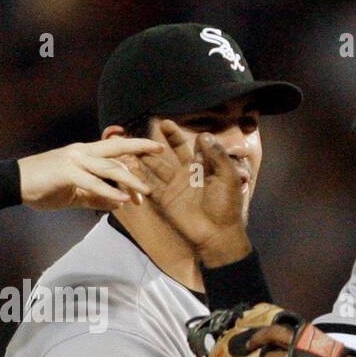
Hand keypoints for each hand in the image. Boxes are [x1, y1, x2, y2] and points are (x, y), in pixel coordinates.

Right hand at [19, 138, 159, 210]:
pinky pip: (93, 182)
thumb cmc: (44, 186)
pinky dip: (109, 191)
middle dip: (139, 147)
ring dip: (130, 181)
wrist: (14, 184)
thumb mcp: (75, 193)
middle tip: (160, 150)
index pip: (114, 149)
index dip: (134, 148)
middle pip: (116, 148)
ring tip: (145, 193)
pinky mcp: (67, 172)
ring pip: (109, 168)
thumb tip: (118, 204)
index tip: (154, 149)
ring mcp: (74, 160)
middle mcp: (82, 152)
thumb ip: (97, 197)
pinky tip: (122, 200)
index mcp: (85, 154)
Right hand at [130, 120, 250, 262]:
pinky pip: (151, 185)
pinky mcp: (167, 199)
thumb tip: (204, 134)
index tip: (166, 122)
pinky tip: (128, 166)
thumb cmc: (226, 206)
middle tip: (154, 125)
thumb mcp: (227, 177)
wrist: (216, 234)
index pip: (193, 145)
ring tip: (134, 143)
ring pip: (159, 165)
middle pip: (175, 151)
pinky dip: (139, 177)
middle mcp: (189, 173)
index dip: (182, 135)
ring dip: (148, 155)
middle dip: (166, 138)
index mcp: (205, 167)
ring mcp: (177, 186)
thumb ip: (217, 156)